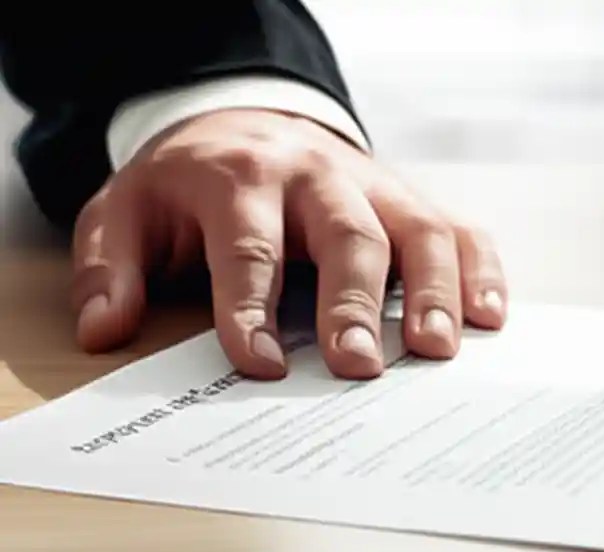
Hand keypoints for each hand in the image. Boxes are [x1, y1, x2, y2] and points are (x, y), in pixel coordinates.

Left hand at [71, 109, 506, 379]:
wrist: (248, 124)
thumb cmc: (191, 185)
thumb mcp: (127, 212)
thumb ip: (110, 267)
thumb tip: (105, 330)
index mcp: (241, 178)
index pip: (250, 246)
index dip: (251, 307)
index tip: (258, 365)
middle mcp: (318, 177)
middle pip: (346, 236)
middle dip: (354, 305)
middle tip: (358, 367)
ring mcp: (375, 187)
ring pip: (417, 230)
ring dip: (432, 291)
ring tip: (437, 349)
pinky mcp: (411, 202)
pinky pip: (460, 229)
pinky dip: (482, 270)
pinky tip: (491, 317)